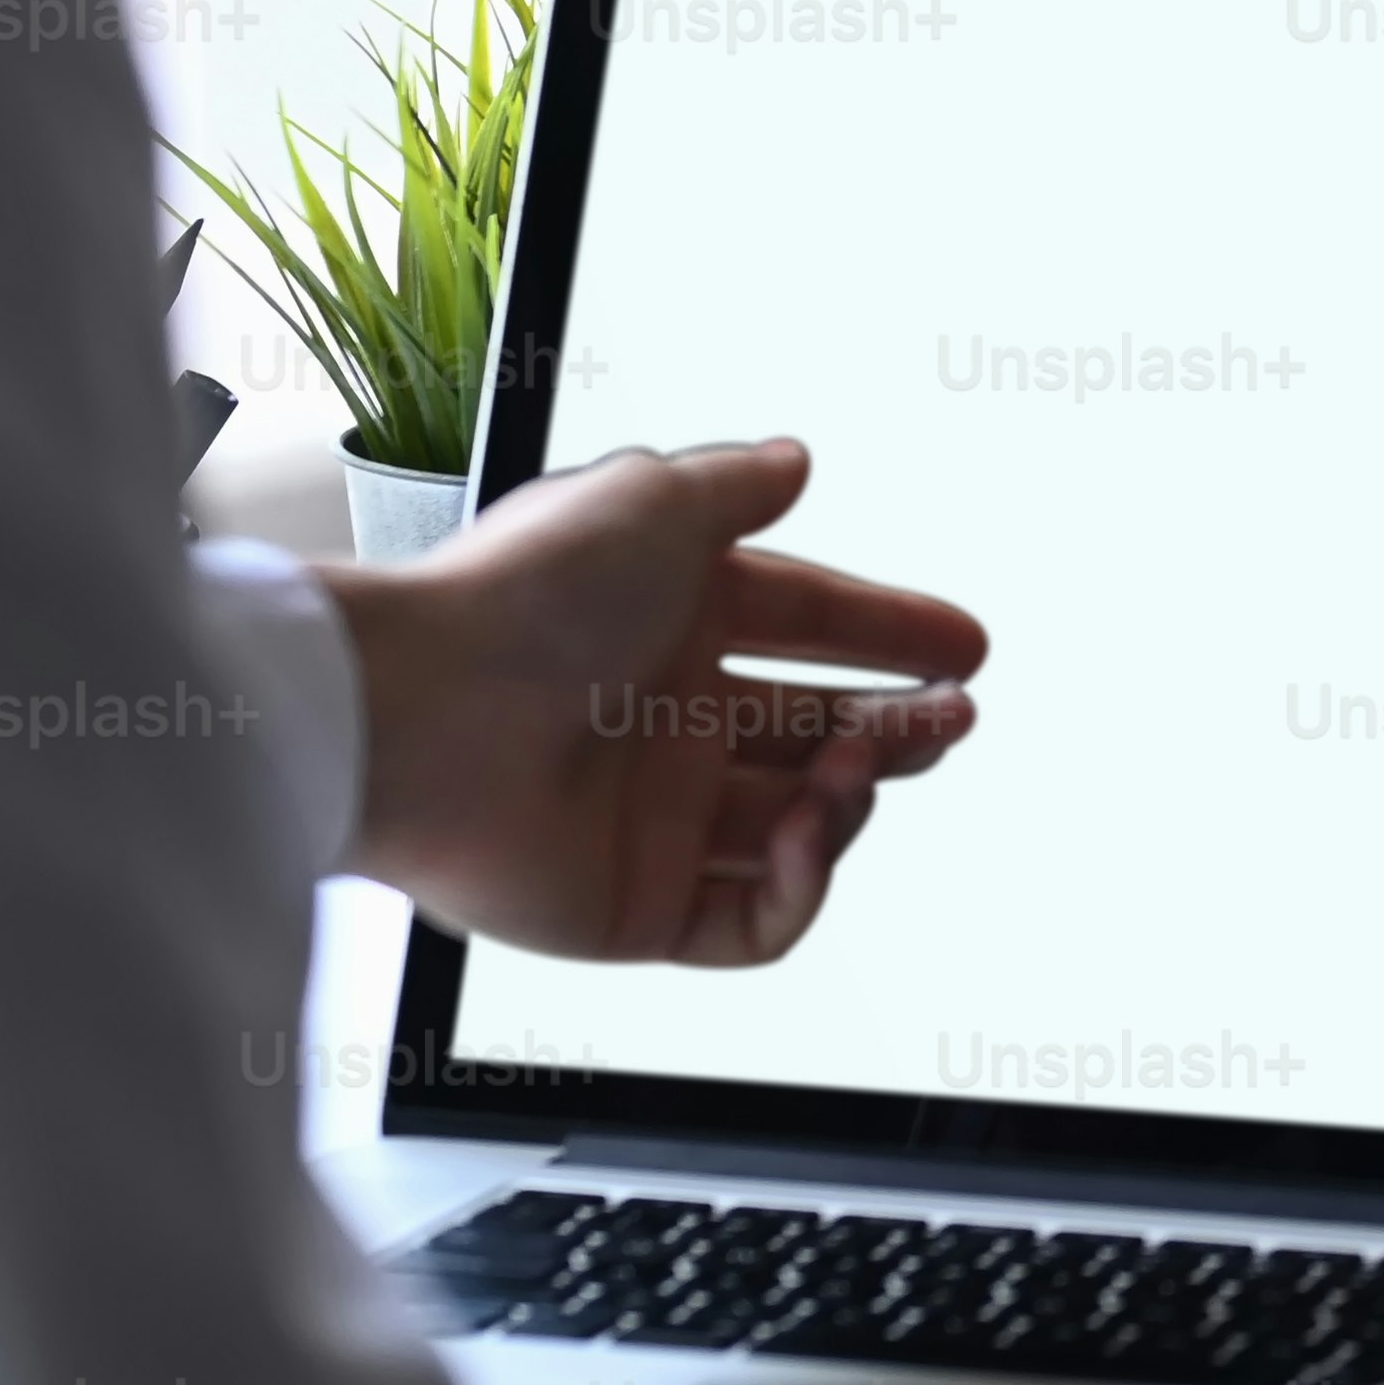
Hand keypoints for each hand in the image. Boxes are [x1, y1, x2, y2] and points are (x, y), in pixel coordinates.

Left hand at [316, 438, 981, 964]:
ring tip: (855, 765)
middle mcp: (661, 720)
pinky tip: (809, 835)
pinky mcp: (632, 910)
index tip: (963, 644)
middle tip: (950, 718)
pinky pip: (750, 924)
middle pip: (813, 731)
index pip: (803, 623)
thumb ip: (736, 484)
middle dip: (898, 724)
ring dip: (853, 797)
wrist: (421, 718)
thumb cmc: (521, 598)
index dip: (887, 630)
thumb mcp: (652, 498)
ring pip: (796, 826)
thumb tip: (793, 461)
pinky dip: (801, 889)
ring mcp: (649, 820)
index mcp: (666, 620)